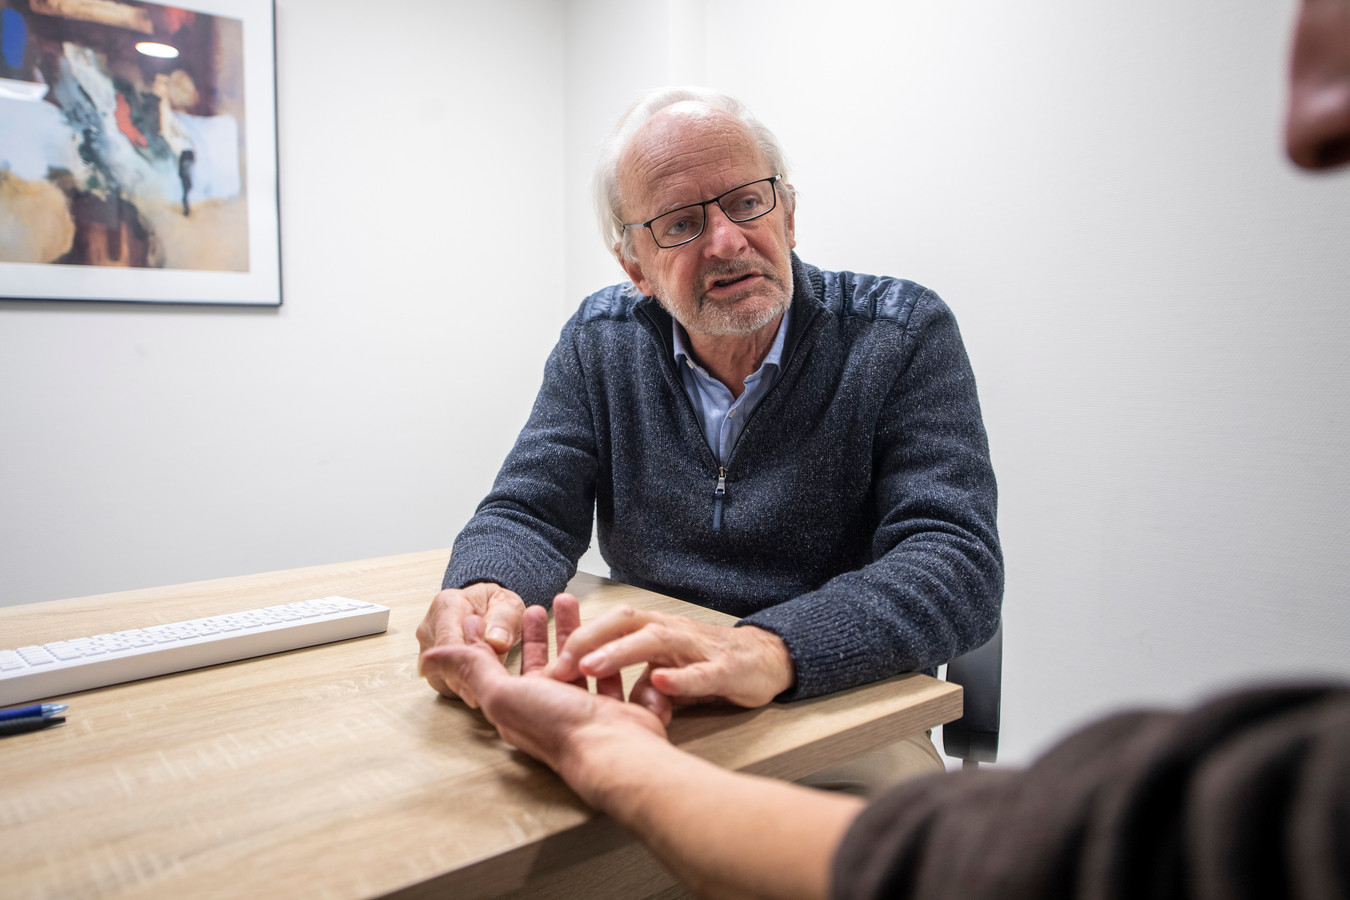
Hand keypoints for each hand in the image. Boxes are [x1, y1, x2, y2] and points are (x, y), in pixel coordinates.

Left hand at [422, 594, 668, 805]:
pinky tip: (607, 636)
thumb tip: (428, 658)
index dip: (490, 642)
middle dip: (535, 634)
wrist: (613, 750)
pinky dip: (605, 654)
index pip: (497, 670)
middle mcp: (548, 709)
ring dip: (570, 633)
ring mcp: (582, 709)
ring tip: (569, 604)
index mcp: (517, 707)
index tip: (488, 615)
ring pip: (574, 663)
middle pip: (538, 664)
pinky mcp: (612, 707)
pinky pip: (607, 675)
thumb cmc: (556, 725)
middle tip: (536, 606)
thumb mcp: (502, 693)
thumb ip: (471, 671)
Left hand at [548, 605, 795, 709]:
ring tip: (592, 666)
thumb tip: (601, 695)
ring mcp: (698, 648)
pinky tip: (660, 684)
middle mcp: (671, 631)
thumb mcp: (666, 665)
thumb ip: (637, 677)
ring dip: (621, 653)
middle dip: (589, 641)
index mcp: (653, 630)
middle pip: (624, 624)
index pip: (609, 625)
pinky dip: (680, 678)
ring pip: (656, 641)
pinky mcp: (725, 670)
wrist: (766, 659)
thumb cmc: (709, 660)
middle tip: (559, 665)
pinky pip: (701, 673)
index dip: (578, 641)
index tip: (549, 664)